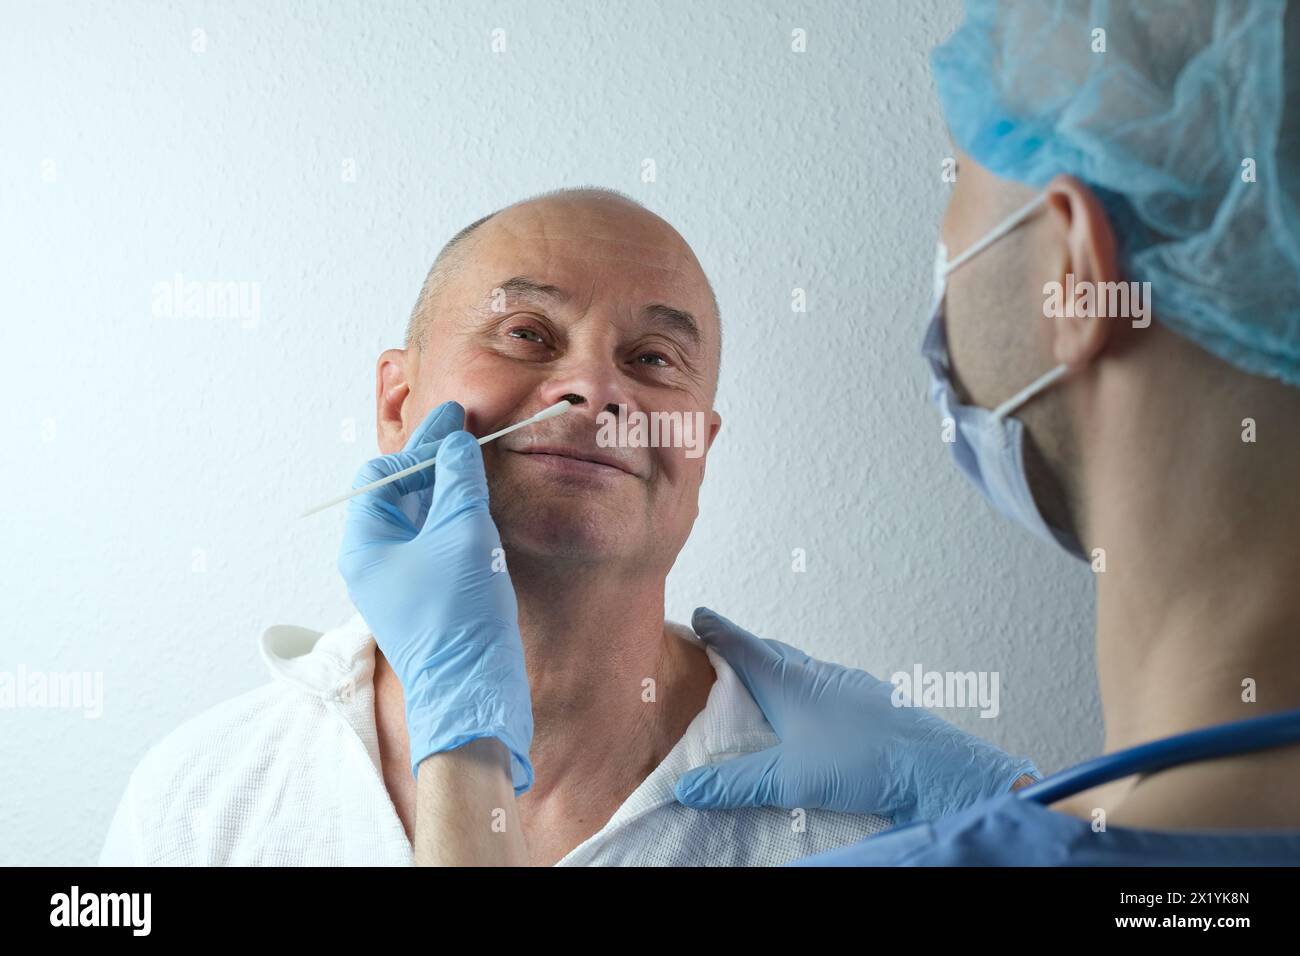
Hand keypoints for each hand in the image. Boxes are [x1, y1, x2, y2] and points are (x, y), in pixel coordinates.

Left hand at [337, 401, 532, 792]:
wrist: (473, 689)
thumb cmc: (459, 614)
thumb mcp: (463, 532)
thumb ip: (458, 479)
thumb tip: (455, 442)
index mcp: (364, 544)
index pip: (381, 475)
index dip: (419, 446)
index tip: (454, 423)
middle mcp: (372, 562)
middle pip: (397, 495)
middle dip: (432, 464)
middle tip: (467, 435)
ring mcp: (396, 583)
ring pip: (417, 520)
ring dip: (445, 491)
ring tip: (475, 466)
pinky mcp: (423, 598)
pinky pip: (431, 545)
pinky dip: (452, 520)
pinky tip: (477, 509)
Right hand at [673, 608, 1037, 825]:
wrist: (936, 767)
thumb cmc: (862, 761)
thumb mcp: (788, 779)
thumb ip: (735, 784)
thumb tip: (687, 788)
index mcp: (790, 681)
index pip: (743, 647)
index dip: (718, 631)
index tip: (700, 615)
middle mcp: (818, 675)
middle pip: (773, 654)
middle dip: (747, 652)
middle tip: (725, 654)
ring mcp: (849, 687)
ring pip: (803, 673)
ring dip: (780, 676)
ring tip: (765, 692)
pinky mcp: (872, 705)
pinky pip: (829, 691)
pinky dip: (810, 697)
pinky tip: (813, 721)